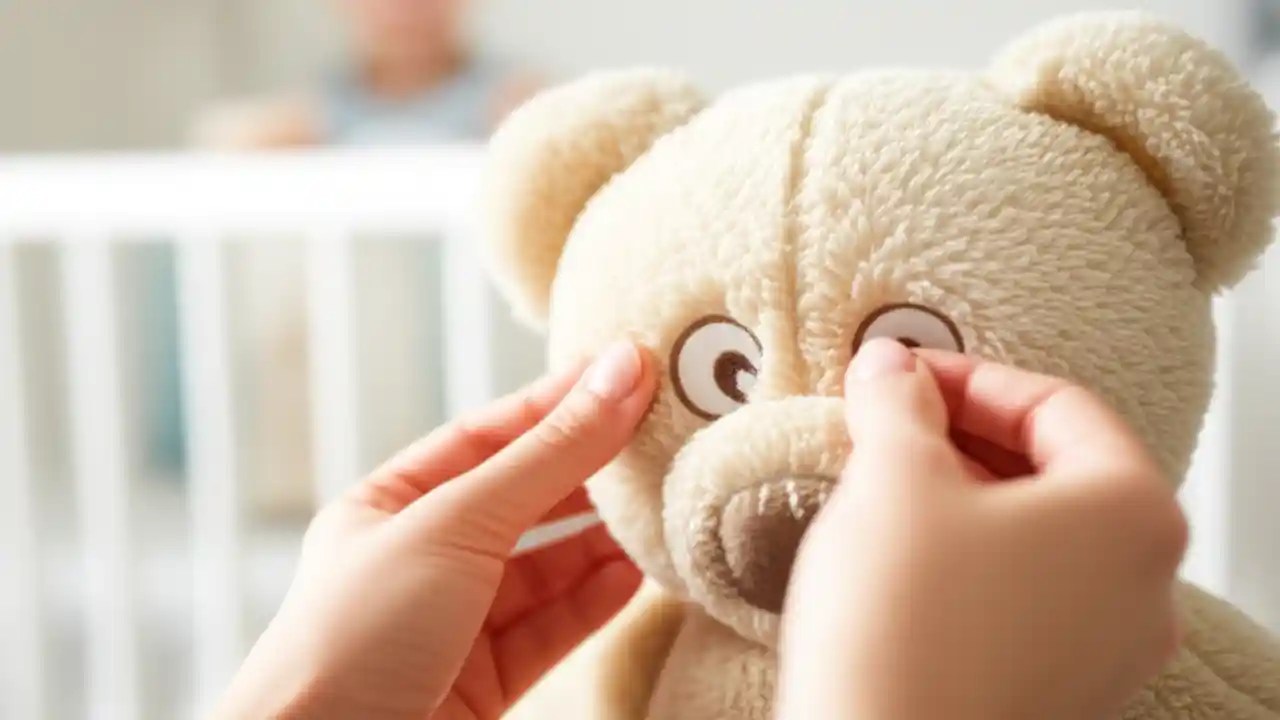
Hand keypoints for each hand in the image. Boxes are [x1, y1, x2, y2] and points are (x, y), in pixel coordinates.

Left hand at [214, 342, 656, 719]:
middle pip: (524, 499)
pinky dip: (596, 600)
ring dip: (604, 540)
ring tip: (662, 506)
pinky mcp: (484, 682)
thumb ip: (548, 455)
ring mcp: (454, 623)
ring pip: (546, 568)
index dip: (558, 403)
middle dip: (591, 471)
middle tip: (662, 437)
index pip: (488, 436)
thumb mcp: (455, 524)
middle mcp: (421, 558)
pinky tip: (636, 574)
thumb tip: (620, 373)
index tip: (628, 373)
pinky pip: (552, 628)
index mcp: (390, 505)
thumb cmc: (353, 638)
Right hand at [778, 339, 1186, 719]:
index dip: (968, 376)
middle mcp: (1143, 585)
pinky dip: (968, 558)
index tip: (904, 376)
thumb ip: (898, 402)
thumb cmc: (903, 628)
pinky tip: (901, 558)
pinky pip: (1022, 595)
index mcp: (1132, 514)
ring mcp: (1105, 648)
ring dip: (961, 494)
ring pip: (1037, 535)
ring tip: (884, 487)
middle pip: (1056, 469)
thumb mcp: (891, 478)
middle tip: (889, 424)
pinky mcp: (1056, 690)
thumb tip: (891, 368)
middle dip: (963, 436)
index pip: (1058, 405)